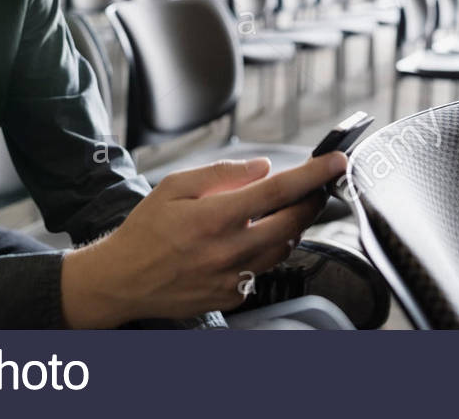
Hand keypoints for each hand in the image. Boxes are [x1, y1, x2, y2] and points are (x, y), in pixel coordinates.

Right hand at [60, 152, 346, 327]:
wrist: (122, 280)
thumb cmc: (145, 230)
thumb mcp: (175, 186)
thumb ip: (221, 174)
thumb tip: (262, 168)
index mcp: (216, 217)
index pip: (280, 191)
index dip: (314, 174)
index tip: (336, 162)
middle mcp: (230, 250)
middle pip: (293, 222)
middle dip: (311, 201)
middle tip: (313, 187)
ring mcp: (234, 277)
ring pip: (283, 248)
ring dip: (289, 227)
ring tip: (276, 212)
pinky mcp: (232, 296)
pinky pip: (262, 270)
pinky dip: (264, 252)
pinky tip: (246, 242)